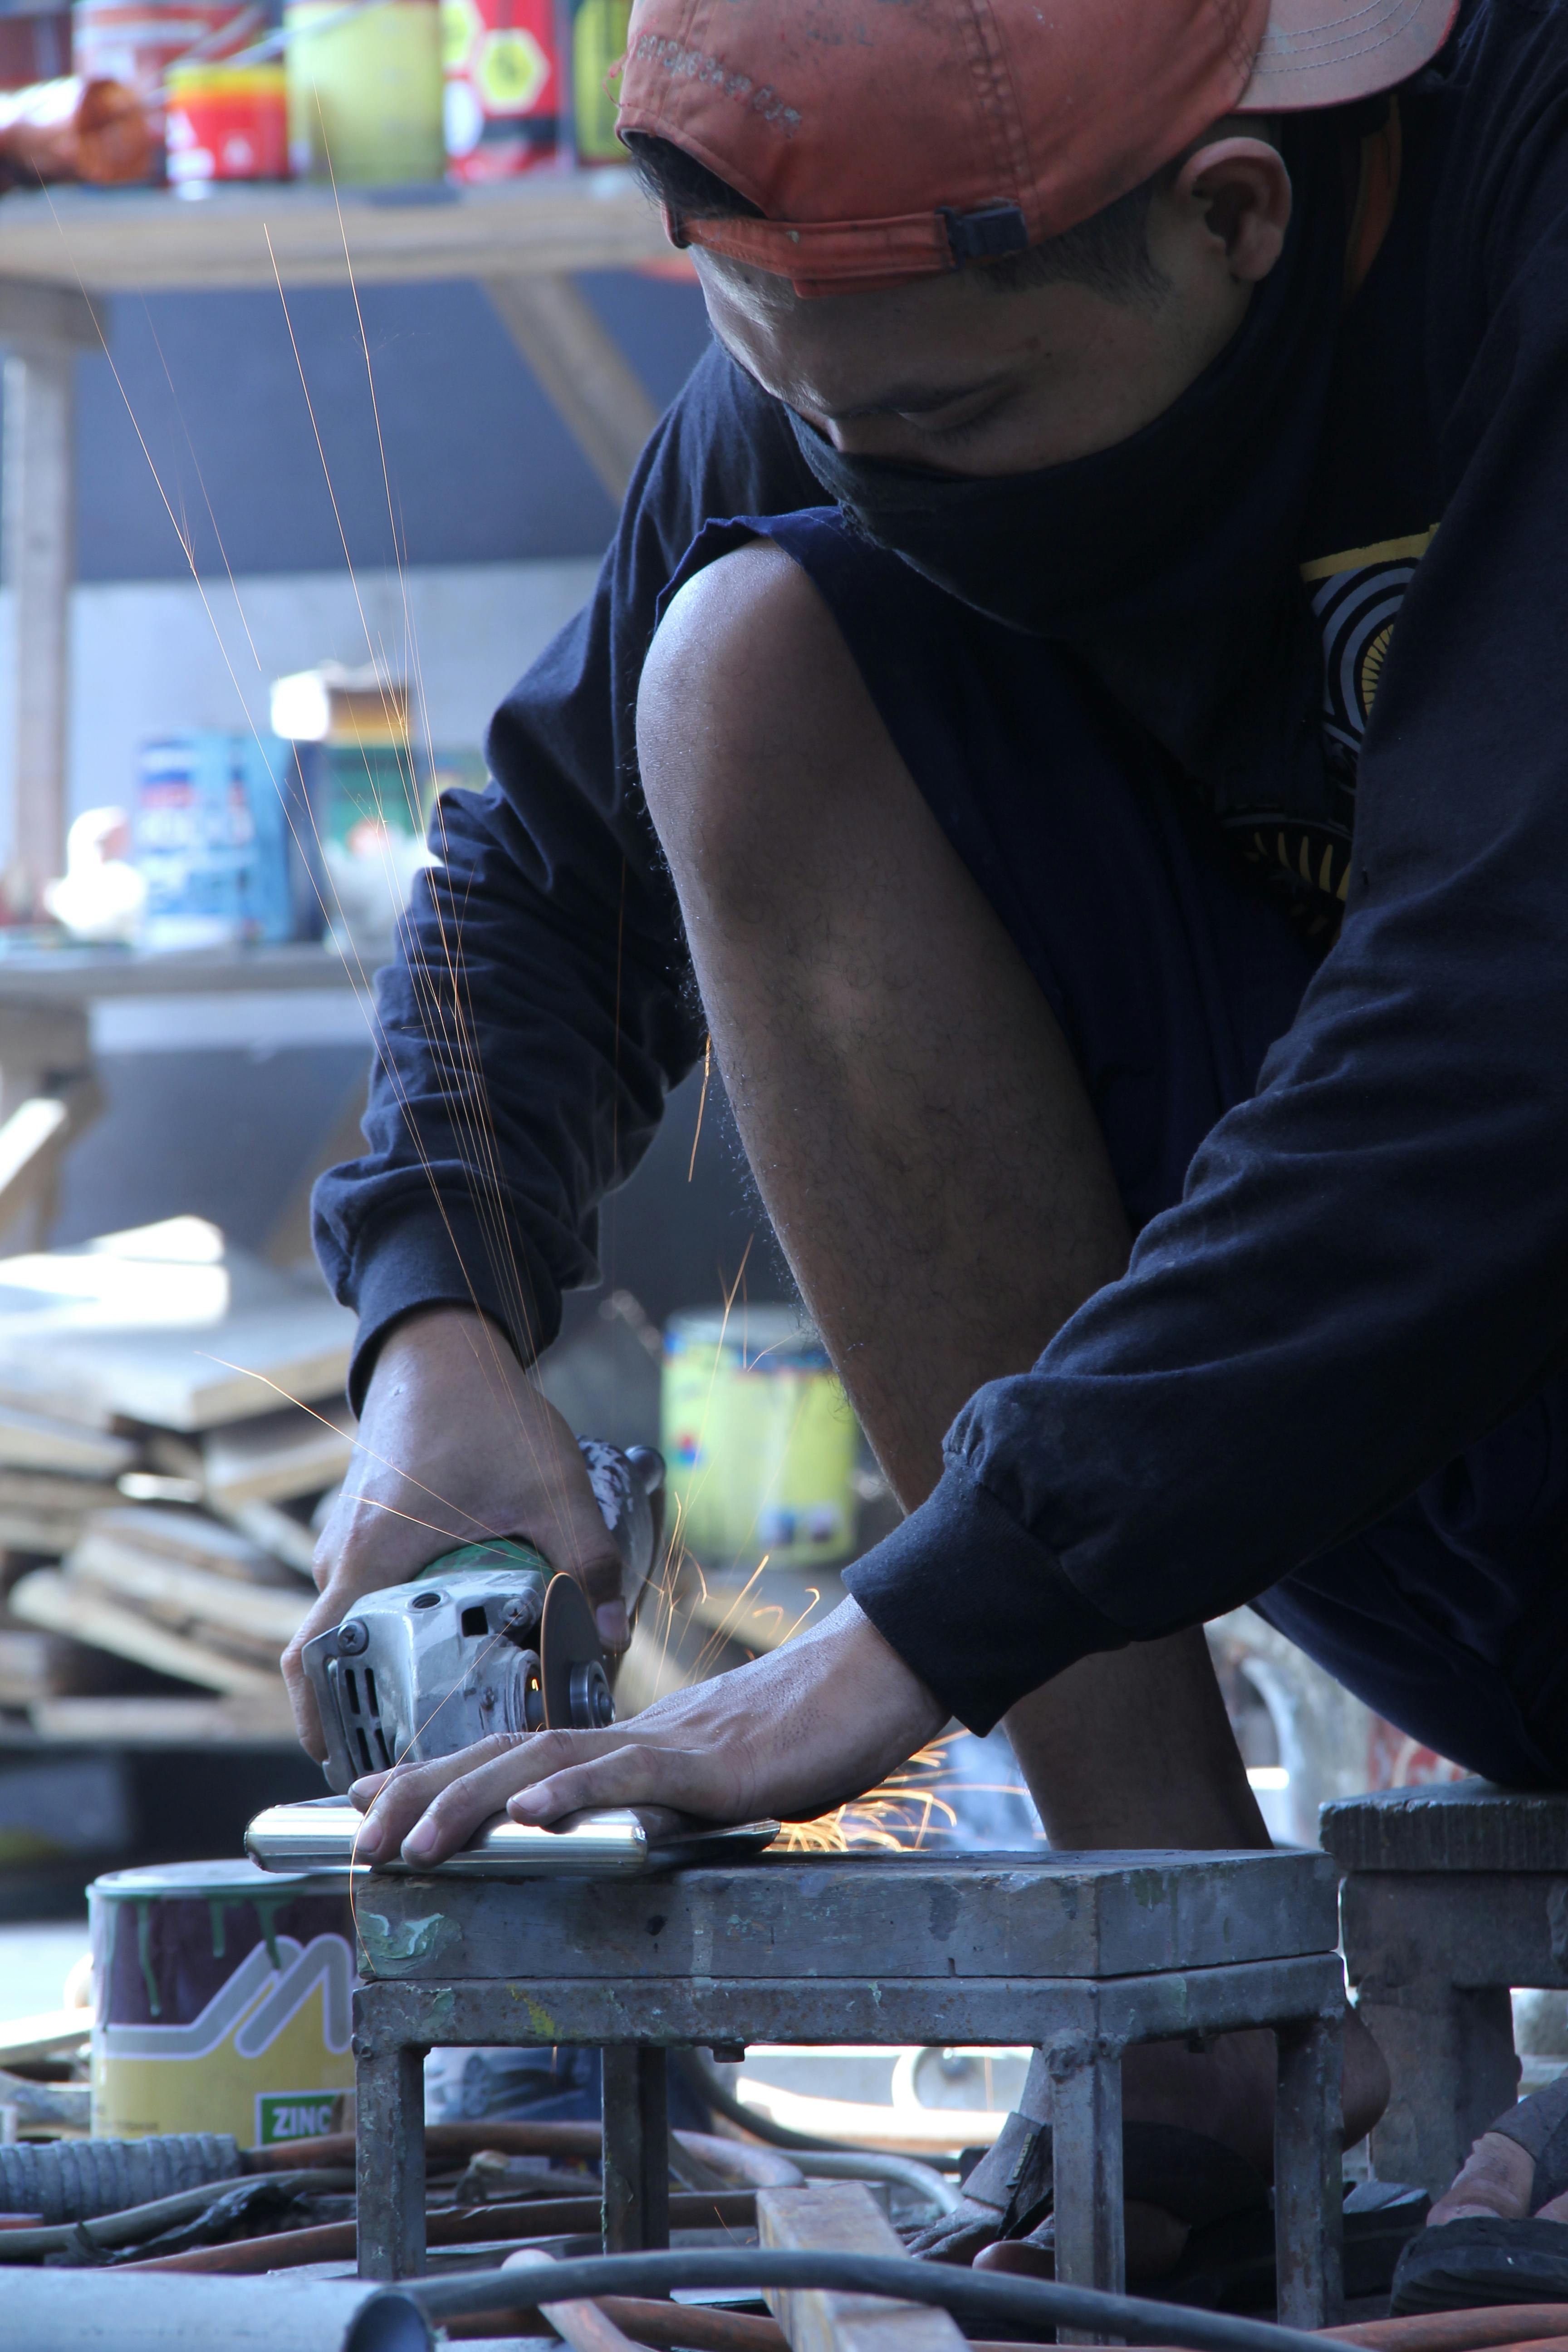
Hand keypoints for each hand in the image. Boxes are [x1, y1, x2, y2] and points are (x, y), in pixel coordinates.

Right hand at [282, 1305, 643, 1758]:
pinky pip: (375, 1590)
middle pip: (341, 1654)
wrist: (445, 1345)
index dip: (321, 1721)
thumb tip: (613, 1642)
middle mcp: (346, 1555)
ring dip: (400, 1660)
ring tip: (459, 1693)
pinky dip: (406, 1620)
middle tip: (434, 1744)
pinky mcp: (368, 1525)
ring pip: (362, 1622)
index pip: (311, 1660)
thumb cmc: (484, 1410)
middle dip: (379, 1705)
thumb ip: (586, 1564)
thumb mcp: (552, 1488)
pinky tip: (461, 1628)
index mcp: (371, 1558)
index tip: (351, 1766)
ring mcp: (351, 1538)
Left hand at [347, 1597, 945, 1866]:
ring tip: (415, 1842)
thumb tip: (614, 1842)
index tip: (366, 1799)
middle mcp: (632, 1736)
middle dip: (423, 1796)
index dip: (435, 1776)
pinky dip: (578, 1789)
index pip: (512, 1755)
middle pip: (506, 1755)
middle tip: (357, 1836)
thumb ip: (659, 1809)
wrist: (874, 1679)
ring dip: (473, 1803)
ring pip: (549, 1762)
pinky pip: (633, 1774)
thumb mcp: (716, 1791)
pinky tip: (533, 1813)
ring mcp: (669, 1745)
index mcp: (628, 1746)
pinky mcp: (713, 1764)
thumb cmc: (806, 1736)